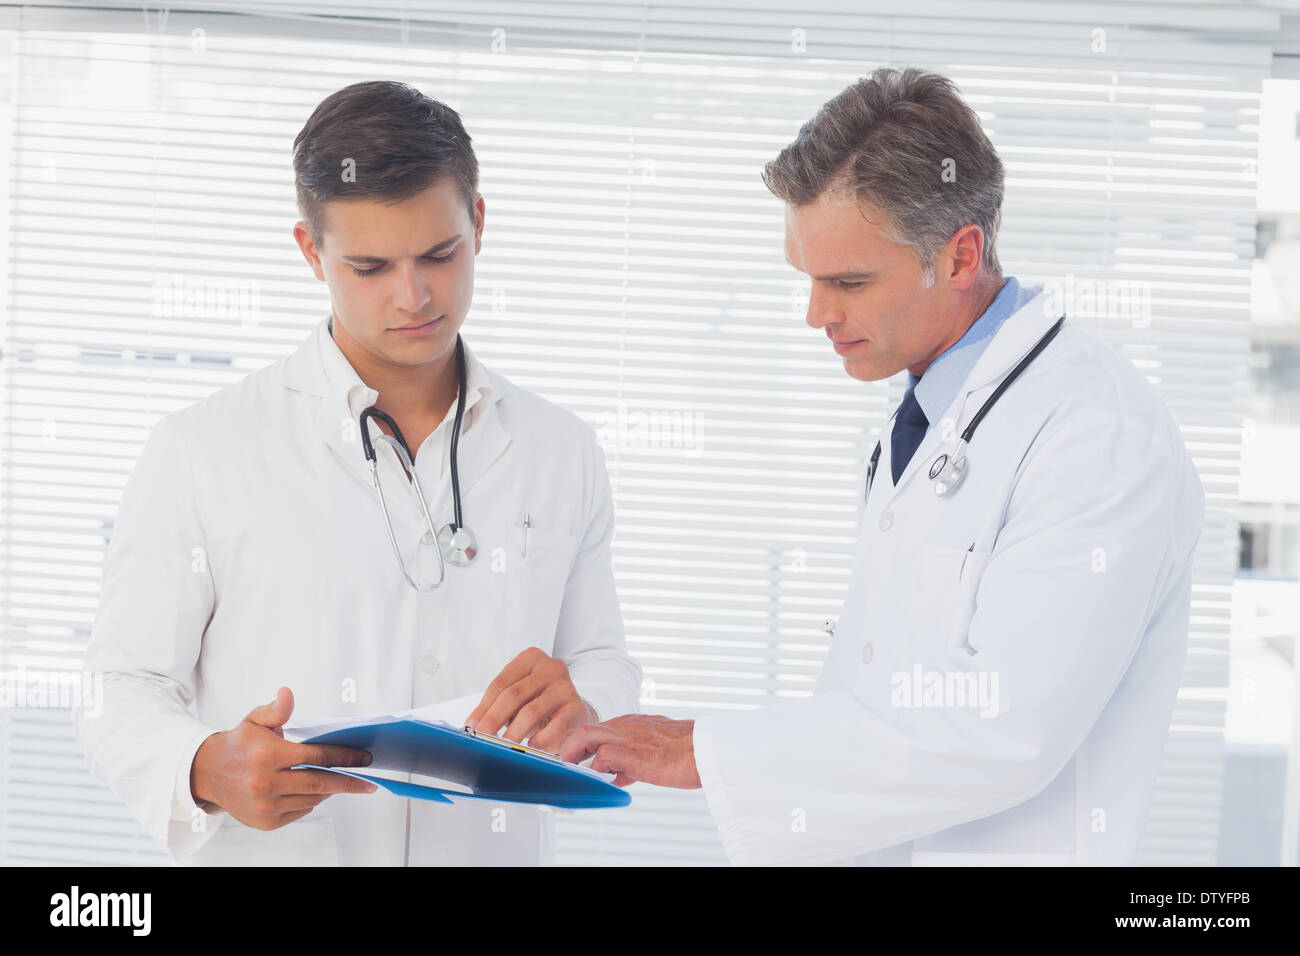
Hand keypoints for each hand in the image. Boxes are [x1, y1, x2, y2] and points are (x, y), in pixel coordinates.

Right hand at [190, 686, 377, 829]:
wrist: (209, 774)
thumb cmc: (239, 743)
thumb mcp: (255, 719)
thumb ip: (277, 710)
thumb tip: (288, 693)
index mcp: (267, 755)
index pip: (317, 757)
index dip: (345, 757)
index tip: (365, 758)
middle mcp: (265, 783)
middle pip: (320, 784)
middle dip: (349, 782)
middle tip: (368, 781)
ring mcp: (266, 805)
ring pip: (312, 799)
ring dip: (330, 790)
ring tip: (342, 781)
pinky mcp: (266, 821)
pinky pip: (300, 811)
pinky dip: (312, 801)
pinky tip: (317, 791)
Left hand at [464, 647, 596, 752]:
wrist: (573, 712)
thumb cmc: (538, 702)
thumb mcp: (517, 697)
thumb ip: (497, 705)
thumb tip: (473, 724)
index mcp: (531, 658)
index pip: (501, 683)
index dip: (483, 707)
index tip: (472, 726)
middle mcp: (550, 667)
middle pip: (514, 695)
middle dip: (494, 719)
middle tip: (483, 738)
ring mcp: (566, 686)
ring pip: (531, 711)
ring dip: (514, 733)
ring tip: (504, 746)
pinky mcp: (577, 707)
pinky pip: (555, 726)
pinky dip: (539, 739)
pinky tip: (531, 745)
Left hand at [558, 714, 700, 788]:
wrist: (707, 750)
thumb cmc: (687, 752)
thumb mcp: (656, 749)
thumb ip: (634, 758)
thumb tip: (618, 774)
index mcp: (632, 724)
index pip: (598, 729)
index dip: (581, 745)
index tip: (574, 760)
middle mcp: (627, 726)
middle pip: (585, 728)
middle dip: (570, 748)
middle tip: (567, 766)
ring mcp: (629, 738)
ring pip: (586, 735)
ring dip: (574, 754)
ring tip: (573, 771)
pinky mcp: (635, 754)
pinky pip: (604, 756)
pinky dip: (599, 770)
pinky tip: (605, 781)